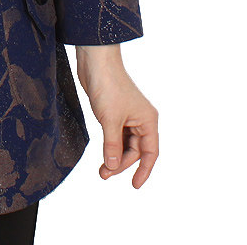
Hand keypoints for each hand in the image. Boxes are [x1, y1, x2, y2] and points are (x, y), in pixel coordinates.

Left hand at [75, 44, 158, 187]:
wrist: (96, 62)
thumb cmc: (108, 86)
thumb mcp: (110, 120)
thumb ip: (112, 146)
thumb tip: (113, 166)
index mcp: (147, 120)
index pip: (150, 152)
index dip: (144, 170)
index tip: (134, 185)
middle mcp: (141, 119)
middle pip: (135, 150)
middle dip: (121, 164)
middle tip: (105, 174)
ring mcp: (127, 116)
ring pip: (124, 144)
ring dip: (114, 156)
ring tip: (101, 170)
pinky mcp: (114, 112)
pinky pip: (116, 136)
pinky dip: (110, 146)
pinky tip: (102, 155)